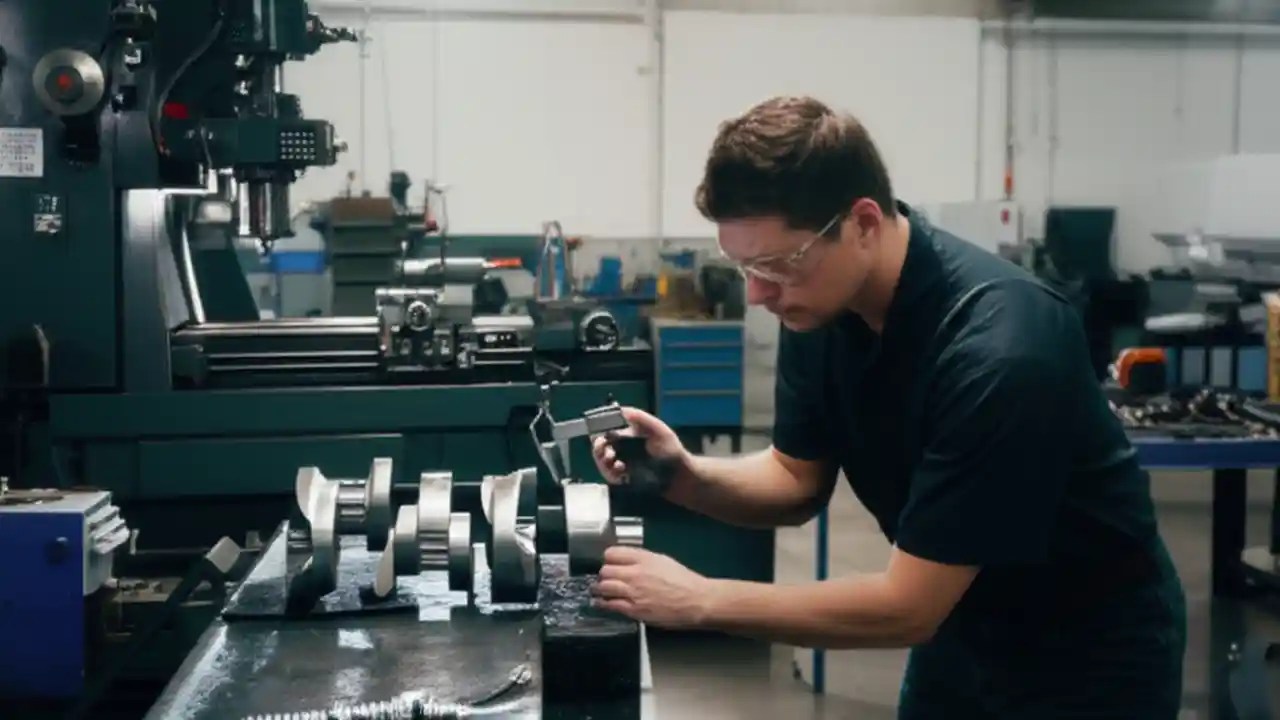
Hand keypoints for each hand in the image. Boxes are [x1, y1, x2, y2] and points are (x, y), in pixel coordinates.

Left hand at [590, 546, 712, 628]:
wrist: (696, 601)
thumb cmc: (684, 580)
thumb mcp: (663, 560)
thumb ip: (643, 559)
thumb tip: (628, 562)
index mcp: (643, 558)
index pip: (612, 553)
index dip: (609, 559)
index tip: (610, 563)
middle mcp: (635, 573)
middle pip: (605, 570)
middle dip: (604, 574)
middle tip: (605, 579)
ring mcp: (633, 592)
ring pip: (604, 587)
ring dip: (600, 588)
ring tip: (599, 590)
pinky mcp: (634, 610)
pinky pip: (610, 605)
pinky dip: (603, 603)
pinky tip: (601, 602)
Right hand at [591, 407, 686, 485]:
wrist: (680, 477)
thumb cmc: (671, 451)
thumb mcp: (659, 430)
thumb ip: (642, 419)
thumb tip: (621, 410)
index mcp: (629, 435)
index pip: (608, 429)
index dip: (600, 429)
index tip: (599, 432)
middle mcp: (623, 449)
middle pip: (601, 446)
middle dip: (598, 447)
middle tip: (603, 449)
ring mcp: (622, 465)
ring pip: (603, 462)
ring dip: (603, 460)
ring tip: (612, 460)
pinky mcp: (624, 479)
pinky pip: (610, 477)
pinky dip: (610, 473)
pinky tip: (619, 470)